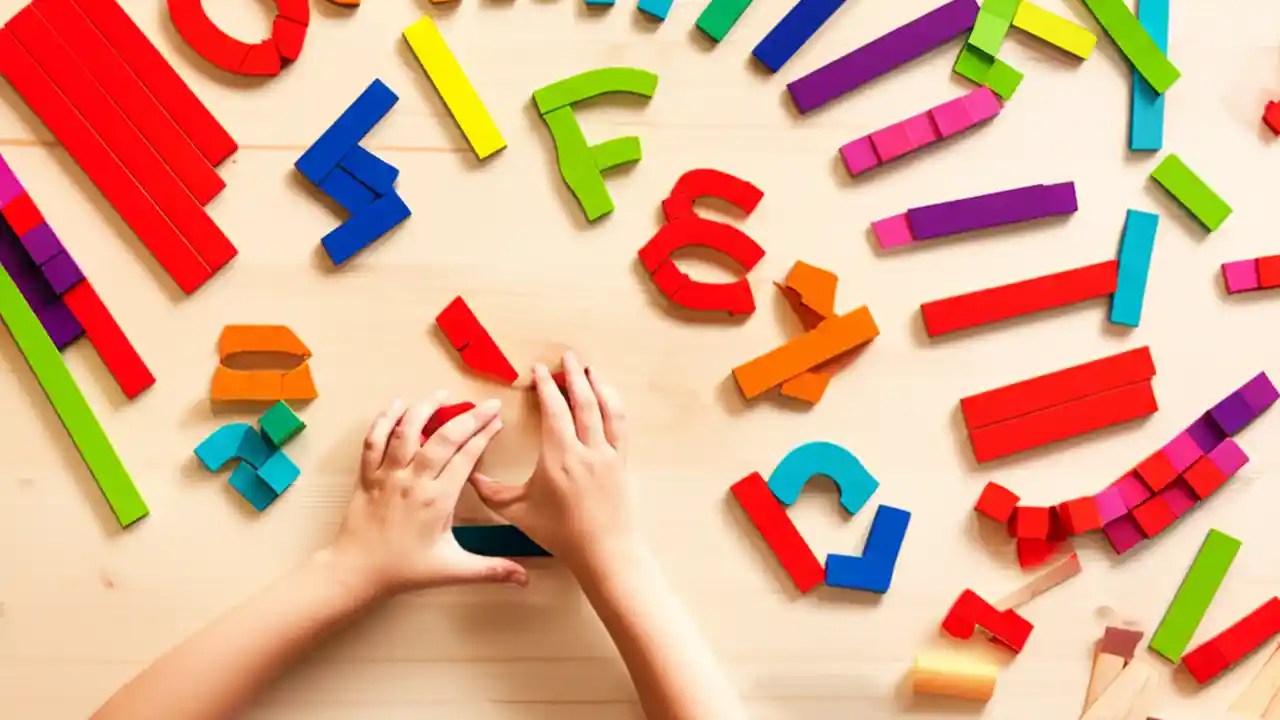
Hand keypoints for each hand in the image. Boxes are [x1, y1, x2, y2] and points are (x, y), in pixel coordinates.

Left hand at [322, 394, 528, 600]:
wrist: (357, 571)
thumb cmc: (405, 570)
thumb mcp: (453, 569)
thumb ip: (491, 569)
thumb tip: (525, 578)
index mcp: (437, 500)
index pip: (466, 457)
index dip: (484, 435)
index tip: (498, 421)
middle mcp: (413, 482)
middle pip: (443, 438)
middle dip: (468, 417)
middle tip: (487, 403)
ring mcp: (388, 475)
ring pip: (407, 431)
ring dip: (426, 408)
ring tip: (443, 395)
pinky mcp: (368, 475)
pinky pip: (374, 440)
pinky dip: (385, 419)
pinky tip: (397, 405)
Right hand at [470, 353, 638, 574]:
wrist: (604, 552)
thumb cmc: (560, 533)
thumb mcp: (518, 512)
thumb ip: (492, 493)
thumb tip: (469, 478)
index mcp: (560, 457)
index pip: (554, 410)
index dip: (547, 386)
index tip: (540, 370)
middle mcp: (587, 451)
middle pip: (584, 402)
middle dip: (575, 375)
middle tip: (569, 356)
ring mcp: (609, 455)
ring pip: (607, 409)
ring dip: (598, 385)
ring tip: (591, 370)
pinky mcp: (623, 463)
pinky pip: (621, 426)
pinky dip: (614, 406)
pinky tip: (609, 398)